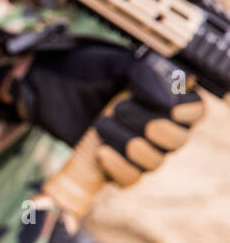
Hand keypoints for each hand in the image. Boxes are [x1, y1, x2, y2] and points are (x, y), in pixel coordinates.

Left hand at [6, 42, 204, 183]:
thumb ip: (144, 75)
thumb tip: (167, 104)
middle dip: (150, 126)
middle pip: (178, 140)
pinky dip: (118, 168)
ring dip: (128, 144)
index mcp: (166, 96)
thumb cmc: (86, 70)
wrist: (47, 87)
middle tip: (119, 108)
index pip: (194, 111)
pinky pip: (130, 179)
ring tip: (101, 123)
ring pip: (154, 161)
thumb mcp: (115, 63)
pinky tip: (100, 151)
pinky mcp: (113, 164)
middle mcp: (158, 124)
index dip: (184, 111)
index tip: (162, 104)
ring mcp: (136, 147)